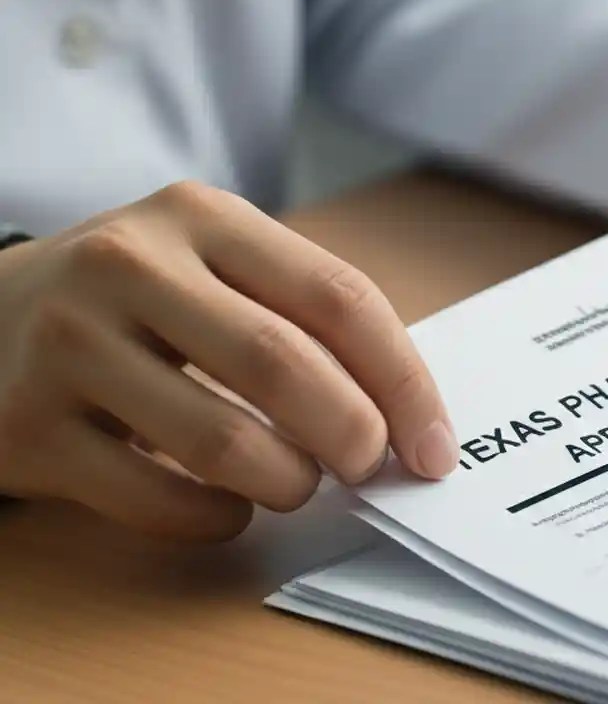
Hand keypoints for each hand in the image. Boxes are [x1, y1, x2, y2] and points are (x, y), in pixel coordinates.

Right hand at [0, 182, 458, 540]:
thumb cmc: (132, 305)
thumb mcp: (210, 269)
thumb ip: (301, 319)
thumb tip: (407, 416)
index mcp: (203, 217)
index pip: (340, 298)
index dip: (405, 382)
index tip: (437, 447)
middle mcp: (131, 266)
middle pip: (286, 364)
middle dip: (353, 435)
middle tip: (369, 470)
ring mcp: (70, 344)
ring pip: (223, 440)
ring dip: (288, 482)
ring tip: (295, 485)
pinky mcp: (29, 426)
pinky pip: (156, 498)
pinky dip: (217, 519)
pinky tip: (229, 508)